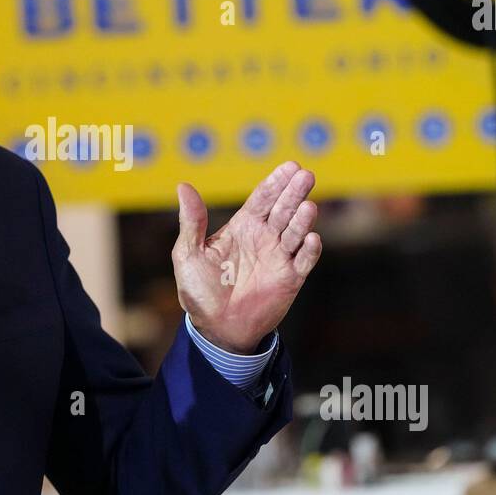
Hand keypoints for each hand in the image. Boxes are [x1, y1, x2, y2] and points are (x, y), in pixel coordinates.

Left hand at [172, 161, 321, 353]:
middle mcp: (265, 237)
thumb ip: (191, 221)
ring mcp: (279, 257)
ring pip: (296, 232)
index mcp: (243, 226)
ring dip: (303, 219)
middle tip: (306, 175)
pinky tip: (311, 239)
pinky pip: (303, 262)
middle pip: (283, 209)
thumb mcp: (188, 254)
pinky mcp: (290, 279)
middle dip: (295, 192)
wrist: (216, 329)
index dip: (276, 182)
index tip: (290, 166)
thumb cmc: (200, 290)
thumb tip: (183, 186)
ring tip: (308, 206)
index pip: (263, 198)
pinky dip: (309, 250)